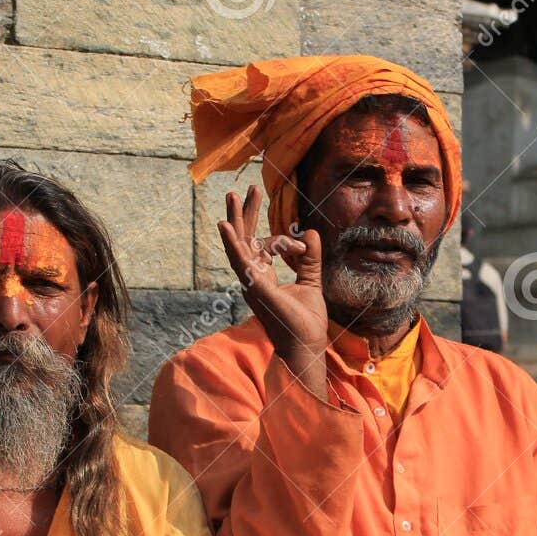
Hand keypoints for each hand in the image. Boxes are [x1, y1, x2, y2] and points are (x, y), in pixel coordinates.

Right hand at [218, 185, 328, 396]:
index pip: (264, 247)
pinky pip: (240, 262)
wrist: (306, 346)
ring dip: (236, 220)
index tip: (302, 242)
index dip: (283, 239)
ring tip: (233, 196)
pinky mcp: (256, 287)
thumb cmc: (305, 322)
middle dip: (246, 214)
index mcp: (263, 278)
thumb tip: (311, 232)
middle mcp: (253, 279)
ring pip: (239, 246)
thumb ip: (309, 259)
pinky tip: (225, 226)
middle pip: (245, 240)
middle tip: (247, 189)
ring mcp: (252, 283)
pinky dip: (232, 243)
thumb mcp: (311, 283)